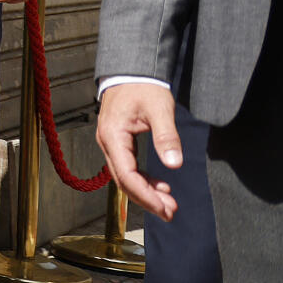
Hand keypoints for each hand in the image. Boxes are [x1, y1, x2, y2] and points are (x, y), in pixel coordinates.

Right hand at [97, 81, 182, 221]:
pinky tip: (160, 185)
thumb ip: (166, 136)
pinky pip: (128, 167)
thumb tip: (175, 163)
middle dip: (146, 199)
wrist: (131, 70)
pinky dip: (143, 180)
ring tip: (168, 204)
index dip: (145, 194)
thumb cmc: (143, 87)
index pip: (127, 174)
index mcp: (113, 136)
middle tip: (170, 212)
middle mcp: (107, 142)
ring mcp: (111, 143)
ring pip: (125, 176)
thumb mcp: (159, 109)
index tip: (165, 207)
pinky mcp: (118, 141)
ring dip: (145, 192)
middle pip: (123, 180)